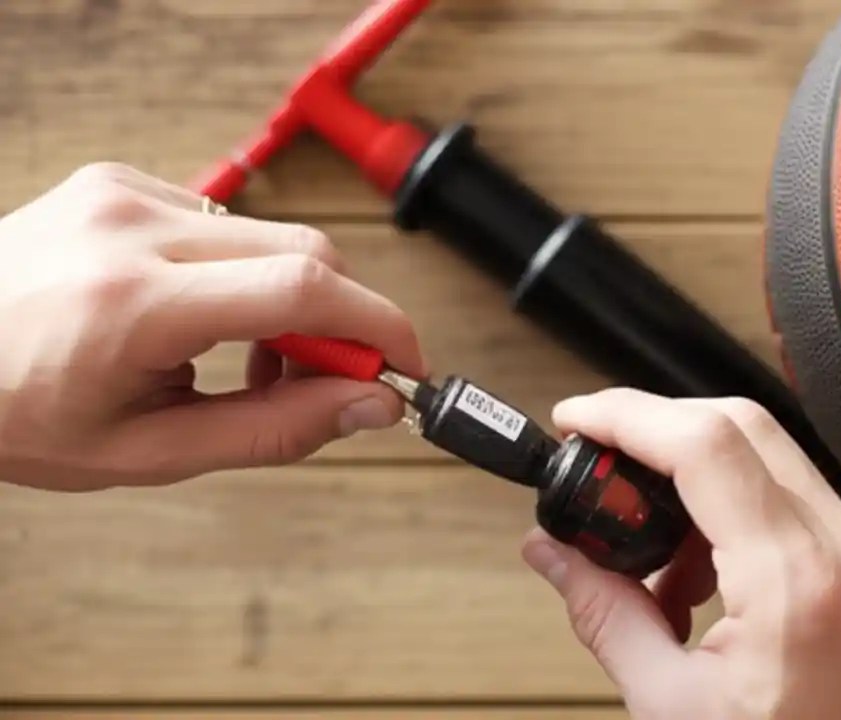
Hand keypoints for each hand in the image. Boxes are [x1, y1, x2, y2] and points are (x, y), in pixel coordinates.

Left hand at [0, 163, 424, 490]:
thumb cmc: (16, 412)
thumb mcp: (148, 453)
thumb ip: (274, 429)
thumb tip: (369, 403)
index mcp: (132, 304)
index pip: (302, 290)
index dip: (378, 328)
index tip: (404, 365)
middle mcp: (130, 228)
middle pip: (306, 253)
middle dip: (341, 322)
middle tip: (325, 381)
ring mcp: (123, 192)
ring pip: (274, 236)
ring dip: (293, 301)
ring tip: (252, 362)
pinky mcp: (120, 180)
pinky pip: (227, 223)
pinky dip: (245, 275)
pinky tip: (209, 320)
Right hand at [522, 389, 840, 719]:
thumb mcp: (673, 709)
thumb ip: (605, 617)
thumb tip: (553, 554)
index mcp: (795, 584)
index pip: (704, 446)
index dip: (627, 417)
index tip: (577, 422)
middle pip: (742, 426)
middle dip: (657, 430)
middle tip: (601, 464)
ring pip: (770, 456)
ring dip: (694, 477)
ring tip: (650, 557)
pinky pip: (794, 502)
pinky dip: (733, 512)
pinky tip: (698, 577)